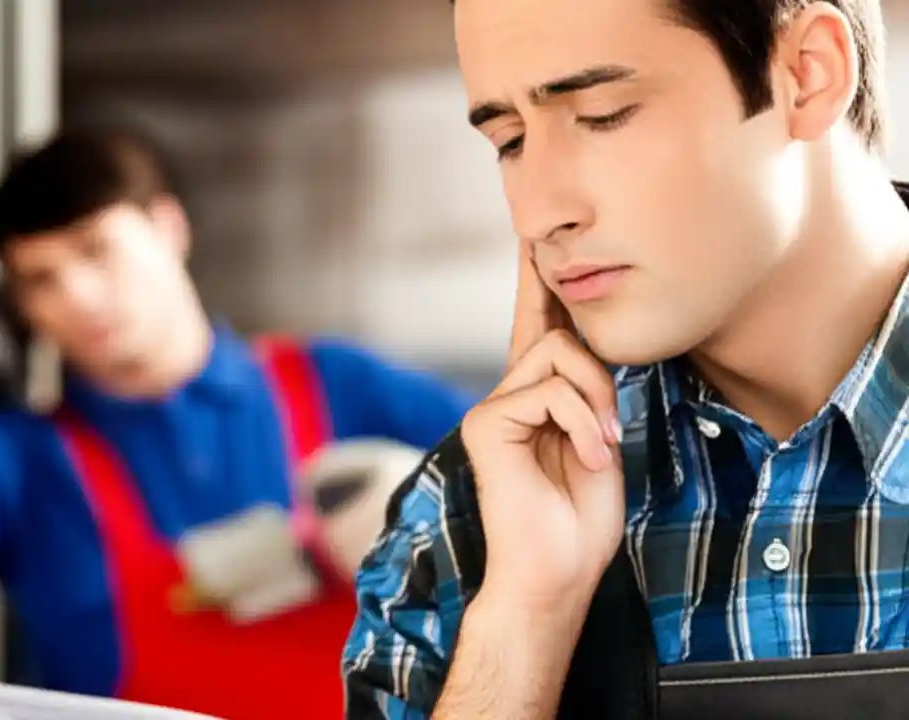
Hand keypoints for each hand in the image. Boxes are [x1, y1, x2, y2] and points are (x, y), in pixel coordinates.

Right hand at [462, 241, 623, 612]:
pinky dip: (582, 424)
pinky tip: (585, 459)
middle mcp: (508, 394)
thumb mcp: (602, 439)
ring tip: (599, 447)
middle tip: (606, 435)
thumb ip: (592, 389)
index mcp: (535, 397)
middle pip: (560, 331)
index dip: (533, 274)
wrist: (555, 572)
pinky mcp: (485, 420)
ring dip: (597, 402)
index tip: (527, 231)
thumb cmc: (581, 518)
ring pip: (560, 353)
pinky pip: (549, 390)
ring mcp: (492, 406)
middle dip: (601, 375)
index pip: (538, 320)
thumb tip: (594, 343)